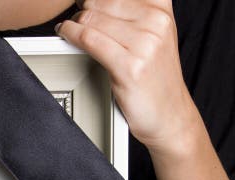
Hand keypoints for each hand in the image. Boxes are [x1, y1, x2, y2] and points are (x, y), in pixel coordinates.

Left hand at [56, 0, 200, 153]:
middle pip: (101, 2)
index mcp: (161, 9)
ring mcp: (144, 44)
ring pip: (91, 19)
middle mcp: (156, 22)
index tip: (84, 4)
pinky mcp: (129, 66)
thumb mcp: (153, 35)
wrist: (169, 115)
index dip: (95, 0)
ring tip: (68, 29)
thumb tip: (95, 4)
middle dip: (82, 9)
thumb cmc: (154, 77)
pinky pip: (89, 39)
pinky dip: (70, 34)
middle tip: (75, 19)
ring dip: (73, 22)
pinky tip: (65, 34)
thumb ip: (132, 15)